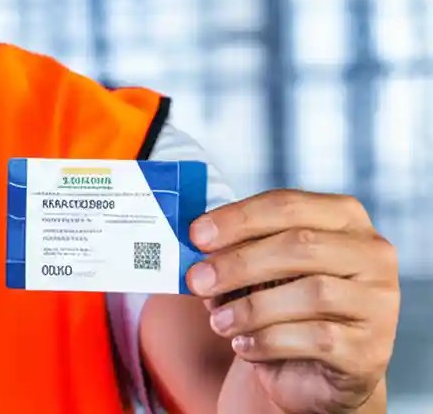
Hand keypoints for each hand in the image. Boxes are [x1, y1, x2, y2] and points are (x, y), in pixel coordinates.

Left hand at [186, 190, 400, 413]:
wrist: (314, 371)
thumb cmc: (286, 307)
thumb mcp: (262, 270)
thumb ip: (238, 252)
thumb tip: (198, 251)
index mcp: (345, 219)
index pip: (288, 205)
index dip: (238, 218)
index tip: (196, 235)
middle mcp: (372, 254)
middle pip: (300, 245)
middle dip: (238, 262)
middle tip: (197, 280)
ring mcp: (379, 302)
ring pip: (312, 294)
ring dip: (251, 308)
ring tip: (218, 321)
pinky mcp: (370, 349)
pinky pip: (317, 340)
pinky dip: (269, 342)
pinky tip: (244, 345)